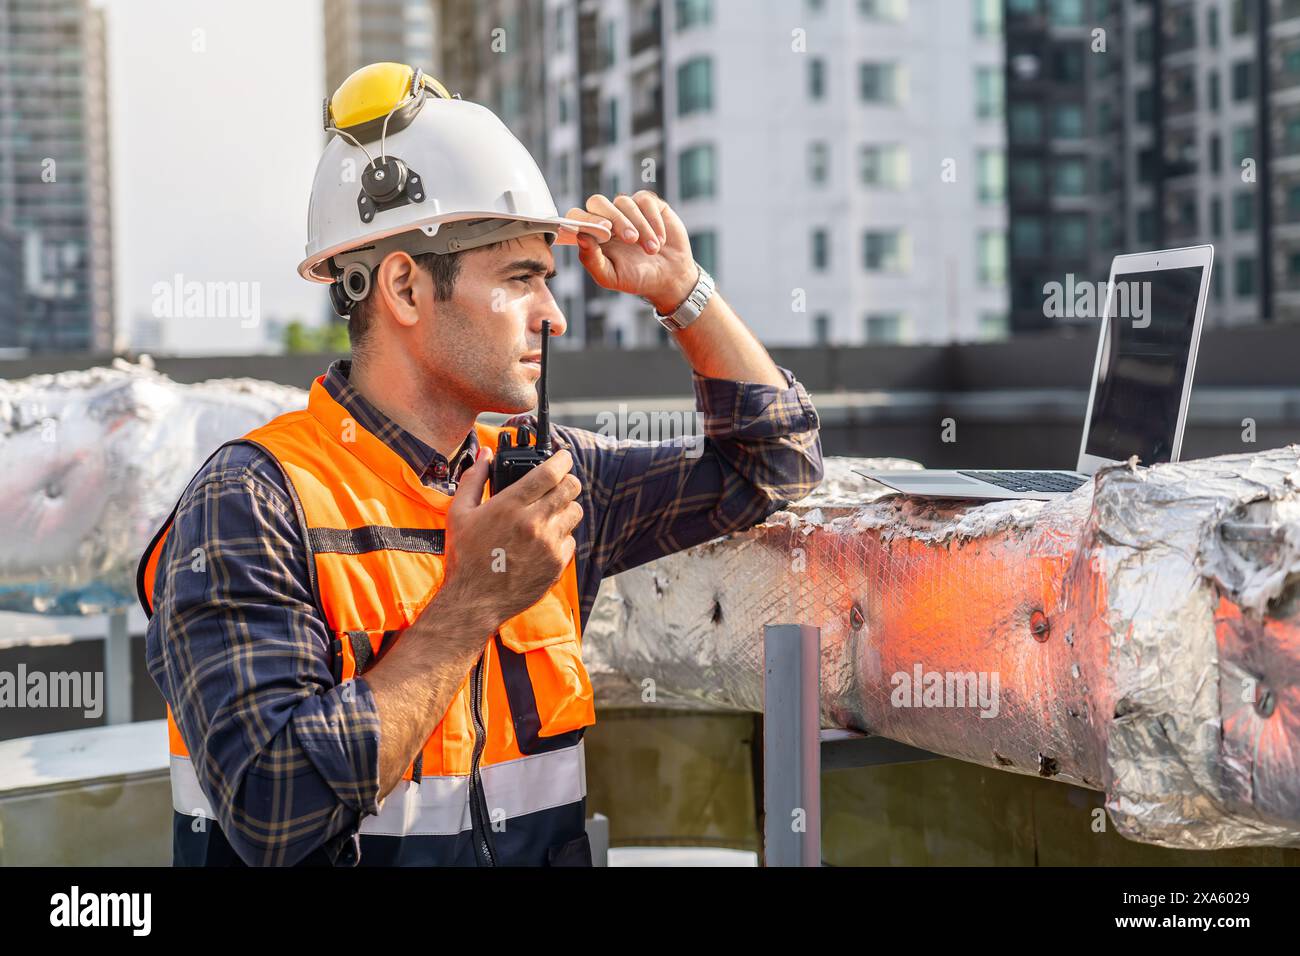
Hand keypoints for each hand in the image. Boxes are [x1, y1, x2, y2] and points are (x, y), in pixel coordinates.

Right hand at [438, 445, 582, 630]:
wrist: (474, 601)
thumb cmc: (464, 557)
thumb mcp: (459, 513)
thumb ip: (474, 479)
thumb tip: (486, 453)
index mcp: (510, 505)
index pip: (550, 472)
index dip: (562, 459)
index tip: (563, 456)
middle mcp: (534, 522)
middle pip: (570, 488)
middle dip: (568, 480)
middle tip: (560, 482)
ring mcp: (548, 544)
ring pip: (575, 512)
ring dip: (566, 507)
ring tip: (550, 512)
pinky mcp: (556, 564)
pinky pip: (571, 540)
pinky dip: (562, 536)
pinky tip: (544, 540)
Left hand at [560, 191, 697, 313]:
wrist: (670, 277)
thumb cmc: (636, 278)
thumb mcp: (611, 277)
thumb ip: (592, 260)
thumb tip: (580, 236)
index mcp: (592, 234)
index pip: (576, 216)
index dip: (586, 219)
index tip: (604, 231)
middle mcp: (606, 218)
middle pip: (597, 202)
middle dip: (616, 219)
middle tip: (631, 239)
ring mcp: (626, 209)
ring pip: (624, 202)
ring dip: (640, 226)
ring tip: (652, 250)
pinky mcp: (647, 203)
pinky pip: (644, 200)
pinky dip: (653, 221)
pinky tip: (660, 240)